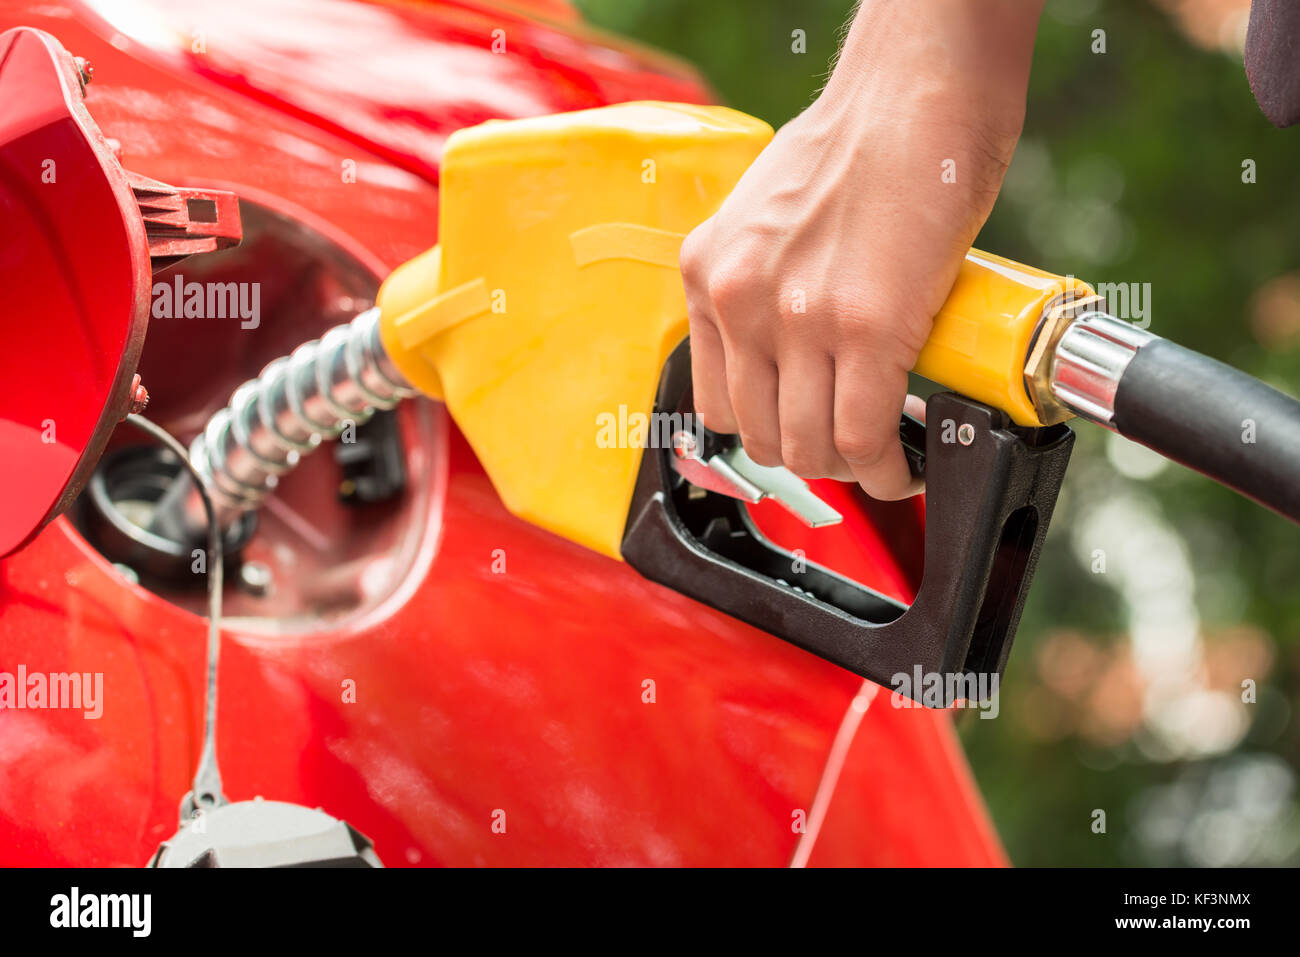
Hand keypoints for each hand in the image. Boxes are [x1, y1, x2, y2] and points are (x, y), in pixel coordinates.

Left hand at [680, 0, 1041, 499]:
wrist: (918, 90)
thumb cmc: (861, 141)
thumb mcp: (768, 219)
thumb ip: (764, 286)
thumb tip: (787, 351)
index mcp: (708, 272)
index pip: (717, 402)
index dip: (768, 431)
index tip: (804, 432)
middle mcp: (738, 298)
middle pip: (761, 437)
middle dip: (813, 456)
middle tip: (852, 446)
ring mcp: (797, 317)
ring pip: (811, 449)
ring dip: (851, 468)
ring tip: (882, 454)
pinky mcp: (865, 327)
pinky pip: (865, 437)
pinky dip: (887, 468)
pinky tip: (905, 462)